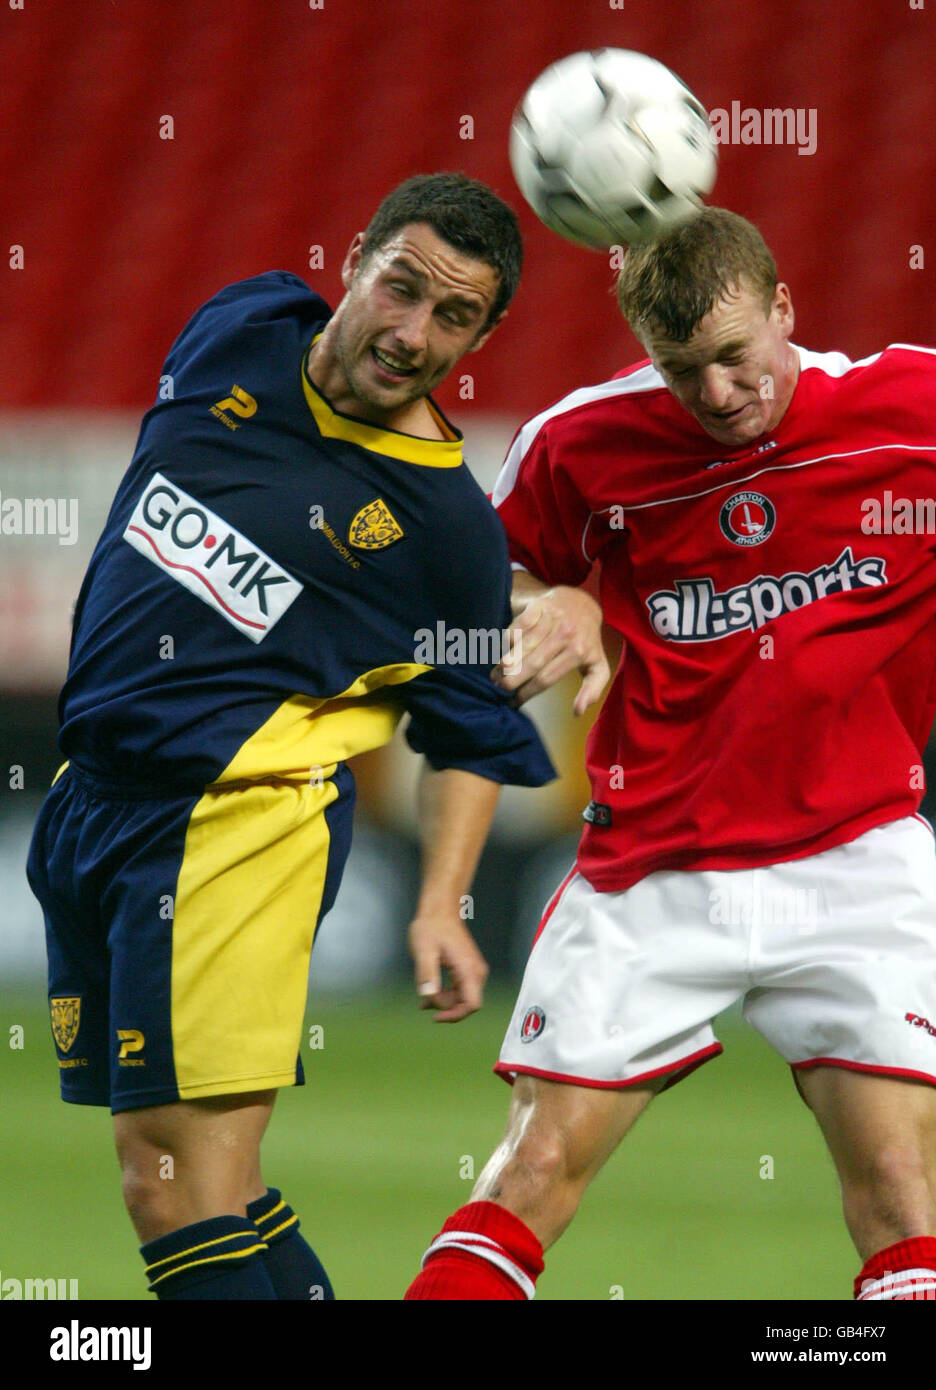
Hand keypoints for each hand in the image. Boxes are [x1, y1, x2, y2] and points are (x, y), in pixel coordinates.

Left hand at [408, 912, 488, 1022]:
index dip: (455, 1015)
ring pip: (462, 999)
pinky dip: (445, 995)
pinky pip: (460, 990)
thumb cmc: (431, 927)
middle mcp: (476, 972)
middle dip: (446, 1008)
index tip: (435, 1016)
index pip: (472, 1004)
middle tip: (424, 1002)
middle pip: (467, 1004)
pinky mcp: (467, 970)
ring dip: (444, 1003)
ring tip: (423, 1001)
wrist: (439, 910)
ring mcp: (473, 971)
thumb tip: (428, 996)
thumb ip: (427, 973)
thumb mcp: (424, 950)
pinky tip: (429, 996)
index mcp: (468, 969)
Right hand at [493, 584, 610, 714]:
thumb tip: (578, 711)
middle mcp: (566, 633)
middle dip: (513, 679)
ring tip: (495, 675)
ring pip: (523, 645)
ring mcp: (552, 618)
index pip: (546, 678)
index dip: (527, 692)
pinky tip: (502, 652)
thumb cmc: (586, 640)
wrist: (581, 602)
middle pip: (533, 663)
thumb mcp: (597, 665)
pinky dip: (508, 640)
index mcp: (579, 651)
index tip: (514, 701)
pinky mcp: (539, 606)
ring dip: (506, 662)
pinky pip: (518, 626)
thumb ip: (593, 689)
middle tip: (499, 689)